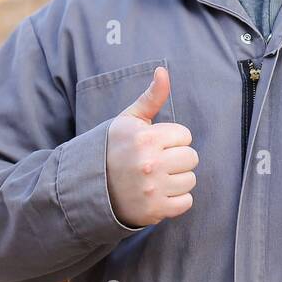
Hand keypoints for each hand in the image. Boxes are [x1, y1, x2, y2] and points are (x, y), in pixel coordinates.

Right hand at [105, 66, 197, 227]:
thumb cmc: (113, 148)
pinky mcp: (154, 210)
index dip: (172, 139)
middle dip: (177, 159)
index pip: (185, 136)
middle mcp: (149, 163)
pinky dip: (176, 200)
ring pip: (190, 180)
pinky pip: (186, 202)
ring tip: (156, 178)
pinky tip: (159, 193)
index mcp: (145, 138)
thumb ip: (151, 97)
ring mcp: (151, 189)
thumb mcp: (128, 120)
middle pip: (191, 158)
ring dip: (177, 180)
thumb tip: (163, 71)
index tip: (155, 144)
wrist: (90, 187)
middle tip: (157, 162)